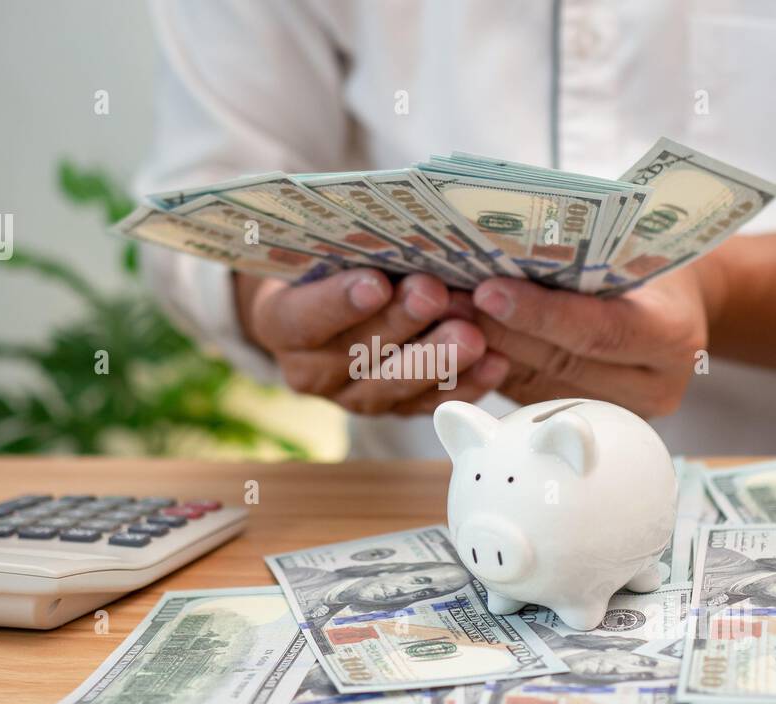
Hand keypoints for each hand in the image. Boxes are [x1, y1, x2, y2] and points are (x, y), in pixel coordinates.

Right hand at [235, 268, 509, 414]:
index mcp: (280, 324)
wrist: (336, 301)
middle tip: (434, 294)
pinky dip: (466, 385)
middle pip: (356, 352)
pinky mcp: (395, 409)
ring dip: (437, 359)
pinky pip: (430, 404)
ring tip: (473, 336)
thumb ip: (350, 243)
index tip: (375, 283)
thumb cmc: (335, 259)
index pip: (302, 318)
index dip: (338, 303)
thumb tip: (399, 221)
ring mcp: (353, 396)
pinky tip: (496, 364)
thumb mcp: (325, 244)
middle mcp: (311, 370)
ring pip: (395, 384)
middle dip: (400, 323)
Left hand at [471, 264, 712, 417]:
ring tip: (443, 315)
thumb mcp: (631, 251)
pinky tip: (459, 338)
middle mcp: (653, 388)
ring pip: (535, 384)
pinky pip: (528, 395)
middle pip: (560, 361)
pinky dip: (492, 364)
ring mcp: (620, 415)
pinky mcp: (586, 421)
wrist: (672, 306)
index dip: (540, 314)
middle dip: (499, 330)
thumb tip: (497, 256)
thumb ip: (582, 263)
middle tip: (447, 299)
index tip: (488, 291)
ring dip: (485, 349)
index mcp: (672, 338)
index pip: (599, 331)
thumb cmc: (648, 263)